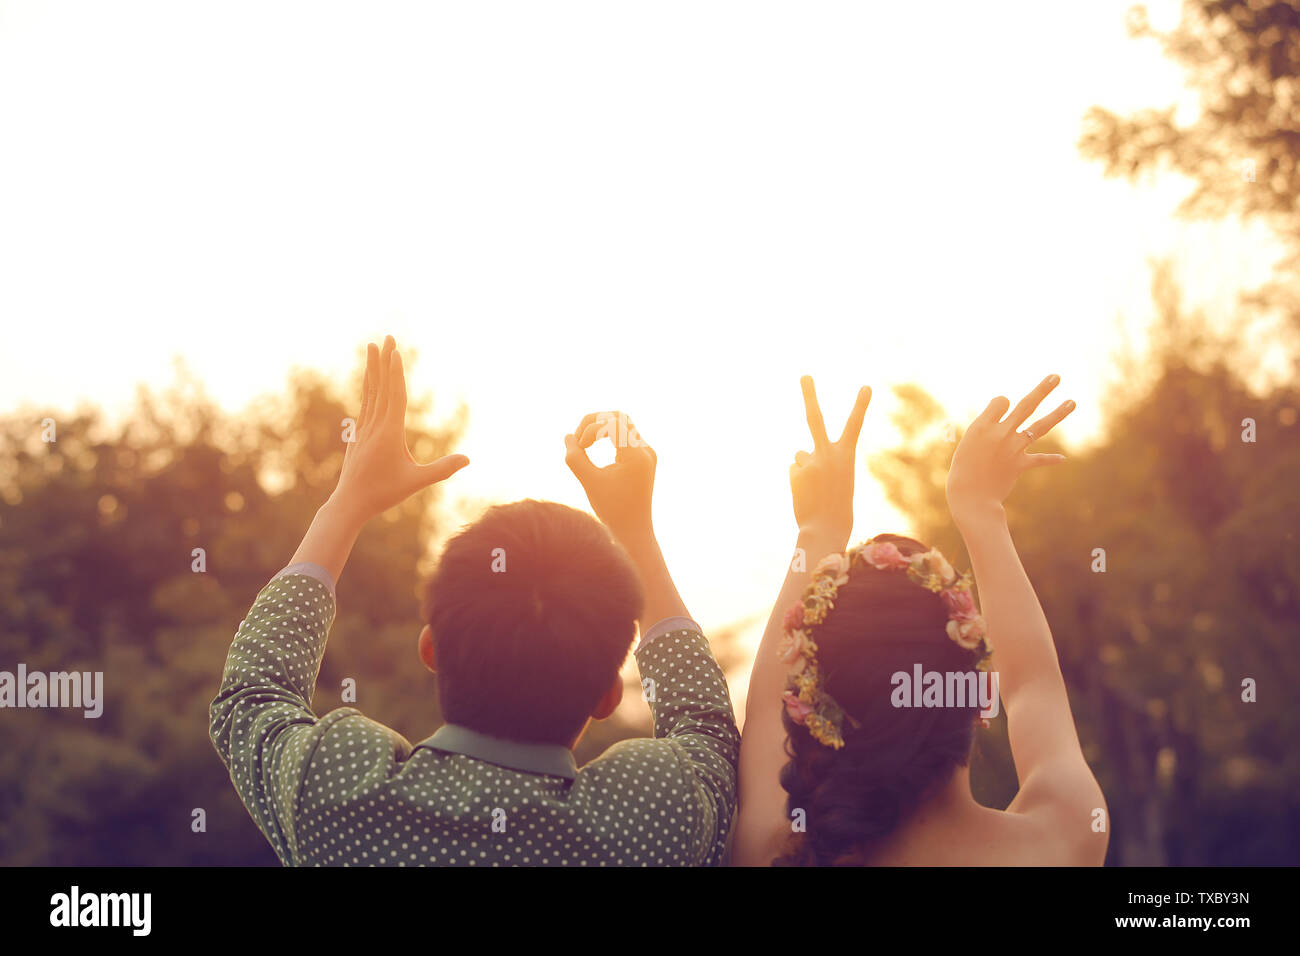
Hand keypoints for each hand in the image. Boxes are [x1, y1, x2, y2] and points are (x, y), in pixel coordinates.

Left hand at [331, 335, 468, 523]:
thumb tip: (468, 459)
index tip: (395, 351)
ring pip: (370, 392)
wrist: (349, 503)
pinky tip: (370, 381)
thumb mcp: (416, 482)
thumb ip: (442, 469)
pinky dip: (368, 387)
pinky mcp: (358, 435)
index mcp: (389, 432)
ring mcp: (364, 429)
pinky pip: (365, 404)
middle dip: (383, 361)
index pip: (394, 395)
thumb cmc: (384, 493)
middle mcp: (374, 426)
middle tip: (386, 338)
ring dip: (373, 369)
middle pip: (380, 387)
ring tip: (372, 348)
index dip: (395, 372)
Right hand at [564, 410, 656, 541]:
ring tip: (583, 443)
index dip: (590, 429)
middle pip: (618, 417)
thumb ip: (576, 458)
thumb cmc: (611, 511)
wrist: (633, 532)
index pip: (611, 423)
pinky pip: (625, 436)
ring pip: (622, 423)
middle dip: (594, 422)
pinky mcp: (643, 459)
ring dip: (600, 427)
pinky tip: (592, 448)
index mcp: (637, 455)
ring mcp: (647, 454)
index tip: (579, 447)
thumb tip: (568, 436)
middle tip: (579, 439)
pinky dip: (607, 436)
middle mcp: (646, 450)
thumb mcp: (589, 482)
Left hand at [790, 376, 870, 544]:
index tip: (866, 386)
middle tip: (805, 376)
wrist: (826, 528)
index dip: (860, 405)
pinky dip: (798, 481)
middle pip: (815, 418)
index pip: (854, 426)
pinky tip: (805, 494)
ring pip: (802, 456)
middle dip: (809, 395)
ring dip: (805, 469)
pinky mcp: (797, 472)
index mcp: (846, 456)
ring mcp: (811, 461)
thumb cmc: (836, 505)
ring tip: (814, 489)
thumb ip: (820, 460)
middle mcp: (828, 454)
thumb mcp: (835, 478)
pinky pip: (794, 470)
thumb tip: (798, 453)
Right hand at [946, 373, 1073, 520]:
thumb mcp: (968, 443)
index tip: (997, 410)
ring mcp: (1013, 449)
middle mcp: (1000, 434)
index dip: (1001, 404)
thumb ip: (990, 430)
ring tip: (1073, 402)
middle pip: (1026, 406)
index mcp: (982, 426)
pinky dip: (1050, 459)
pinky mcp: (1020, 465)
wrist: (970, 498)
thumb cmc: (963, 470)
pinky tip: (1062, 459)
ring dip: (1058, 414)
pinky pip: (1039, 459)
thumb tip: (1012, 424)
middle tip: (1056, 377)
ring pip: (1040, 427)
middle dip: (1043, 390)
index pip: (1001, 401)